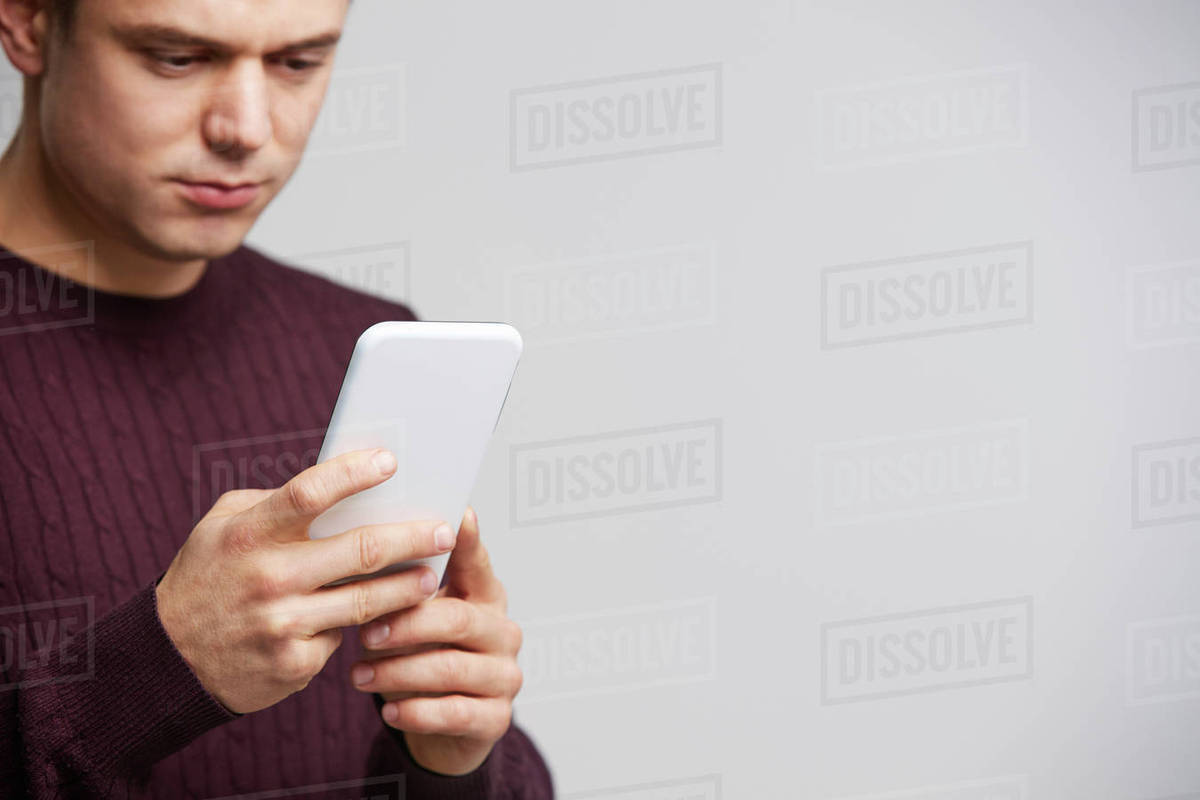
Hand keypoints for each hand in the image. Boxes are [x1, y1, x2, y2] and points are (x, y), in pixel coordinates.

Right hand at [156, 448, 455, 713]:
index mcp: (248, 535)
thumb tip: (340, 487)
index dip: (353, 474)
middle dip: (413, 537)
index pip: (309, 494)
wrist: (167, 662)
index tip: (390, 462)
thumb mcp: (220, 528)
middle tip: (444, 528)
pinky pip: (345, 638)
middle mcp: (268, 578)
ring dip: (410, 586)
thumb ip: (273, 504)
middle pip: (362, 550)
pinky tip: (392, 617)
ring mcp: (283, 624)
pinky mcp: (294, 663)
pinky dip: (368, 626)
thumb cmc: (204, 580)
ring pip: (368, 600)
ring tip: (433, 574)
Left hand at [349, 506, 523, 774]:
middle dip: (407, 624)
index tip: (458, 516)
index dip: (469, 541)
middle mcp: (502, 631)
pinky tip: (389, 711)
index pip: (478, 562)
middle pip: (457, 618)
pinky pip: (454, 713)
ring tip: (359, 675)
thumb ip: (407, 586)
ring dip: (398, 672)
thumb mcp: (418, 616)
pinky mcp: (496, 718)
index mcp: (484, 597)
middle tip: (366, 632)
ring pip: (450, 668)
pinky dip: (416, 712)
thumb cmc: (424, 654)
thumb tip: (364, 549)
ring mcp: (504, 675)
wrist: (445, 723)